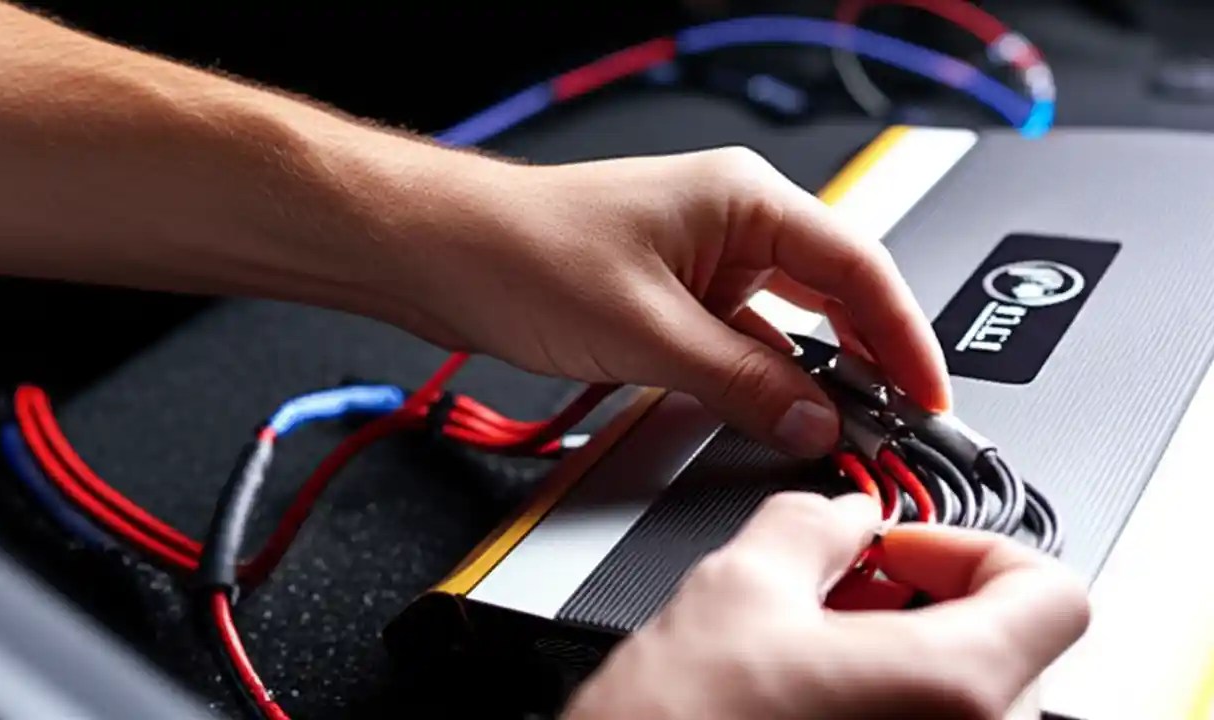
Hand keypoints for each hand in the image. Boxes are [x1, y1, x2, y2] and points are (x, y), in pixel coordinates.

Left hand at [395, 147, 949, 457]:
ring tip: (846, 427)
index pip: (858, 266)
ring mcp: (702, 260)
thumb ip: (743, 383)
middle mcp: (731, 222)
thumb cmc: (525, 254)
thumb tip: (815, 420)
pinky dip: (763, 377)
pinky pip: (740, 340)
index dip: (904, 334)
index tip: (927, 391)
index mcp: (743, 200)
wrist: (444, 255)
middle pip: (833, 293)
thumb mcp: (651, 333)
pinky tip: (777, 413)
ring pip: (786, 323)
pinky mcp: (673, 295)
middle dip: (869, 357)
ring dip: (812, 374)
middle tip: (900, 419)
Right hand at [560, 493, 1090, 719]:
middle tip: (844, 585)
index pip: (1050, 590)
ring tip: (811, 642)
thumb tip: (838, 516)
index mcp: (955, 688)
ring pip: (966, 697)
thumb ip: (811, 525)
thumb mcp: (734, 589)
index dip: (975, 545)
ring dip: (901, 650)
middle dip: (924, 596)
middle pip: (1009, 644)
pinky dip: (886, 704)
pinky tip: (807, 694)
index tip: (903, 546)